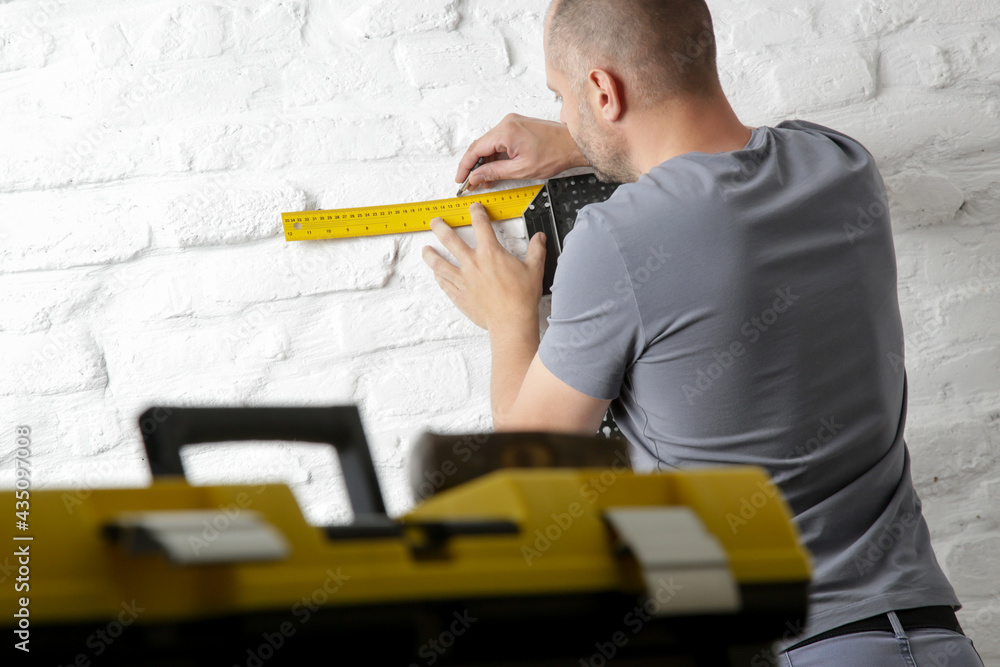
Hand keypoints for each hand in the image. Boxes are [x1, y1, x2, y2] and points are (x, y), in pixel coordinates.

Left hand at [422, 202, 545, 330]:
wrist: (511, 321)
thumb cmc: (521, 298)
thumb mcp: (534, 269)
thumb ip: (536, 250)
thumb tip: (539, 238)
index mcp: (490, 253)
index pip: (480, 224)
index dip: (476, 212)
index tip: (473, 208)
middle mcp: (473, 263)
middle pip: (450, 239)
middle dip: (440, 227)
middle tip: (435, 222)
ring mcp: (463, 279)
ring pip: (439, 263)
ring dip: (430, 254)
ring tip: (425, 249)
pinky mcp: (459, 295)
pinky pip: (444, 283)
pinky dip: (438, 277)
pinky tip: (436, 274)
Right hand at [455, 114, 587, 191]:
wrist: (573, 145)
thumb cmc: (555, 154)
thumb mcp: (521, 170)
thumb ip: (495, 173)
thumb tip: (477, 176)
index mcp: (506, 131)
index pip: (476, 149)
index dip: (465, 166)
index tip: (461, 179)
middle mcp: (507, 123)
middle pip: (481, 146)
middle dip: (474, 166)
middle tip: (470, 183)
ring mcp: (512, 123)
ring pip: (490, 145)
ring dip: (485, 162)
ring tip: (483, 180)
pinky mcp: (518, 127)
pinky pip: (499, 142)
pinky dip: (495, 156)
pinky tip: (494, 170)